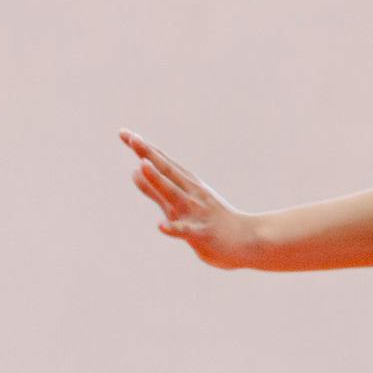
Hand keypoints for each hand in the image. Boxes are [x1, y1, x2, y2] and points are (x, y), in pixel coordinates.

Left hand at [120, 130, 259, 268]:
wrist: (247, 239)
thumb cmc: (211, 220)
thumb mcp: (178, 202)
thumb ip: (155, 190)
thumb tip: (134, 171)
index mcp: (186, 185)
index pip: (162, 163)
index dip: (144, 149)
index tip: (125, 133)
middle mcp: (190, 194)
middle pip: (166, 171)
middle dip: (148, 155)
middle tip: (132, 138)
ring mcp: (196, 212)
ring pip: (173, 194)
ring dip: (158, 180)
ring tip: (142, 165)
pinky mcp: (201, 233)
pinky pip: (185, 231)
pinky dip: (173, 228)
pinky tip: (161, 226)